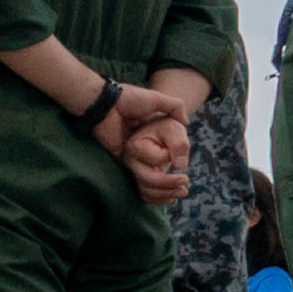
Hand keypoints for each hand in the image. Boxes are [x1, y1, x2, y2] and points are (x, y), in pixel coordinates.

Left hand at [88, 83, 192, 205]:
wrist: (106, 104)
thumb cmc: (130, 99)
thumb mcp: (157, 99)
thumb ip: (175, 106)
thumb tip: (185, 123)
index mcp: (155, 135)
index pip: (170, 156)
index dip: (179, 166)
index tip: (186, 178)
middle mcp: (145, 147)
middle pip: (161, 172)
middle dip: (173, 182)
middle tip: (184, 185)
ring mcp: (133, 155)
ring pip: (150, 178)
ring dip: (164, 187)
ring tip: (178, 189)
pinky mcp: (123, 159)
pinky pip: (137, 179)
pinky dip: (150, 189)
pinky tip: (164, 192)